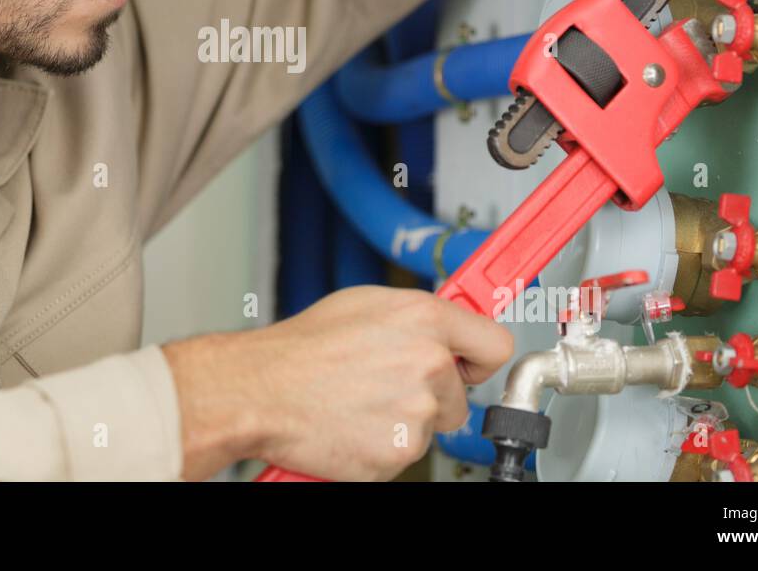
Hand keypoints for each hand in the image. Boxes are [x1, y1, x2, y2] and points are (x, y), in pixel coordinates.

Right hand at [162, 286, 512, 480]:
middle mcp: (429, 363)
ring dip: (403, 418)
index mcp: (424, 319)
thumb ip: (416, 316)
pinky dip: (382, 442)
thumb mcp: (363, 305)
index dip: (481, 357)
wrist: (261, 391)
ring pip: (431, 424)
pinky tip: (352, 421)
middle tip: (386, 382)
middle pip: (462, 394)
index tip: (474, 363)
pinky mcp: (399, 452)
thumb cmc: (302, 348)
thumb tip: (443, 324)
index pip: (496, 344)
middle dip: (433, 393)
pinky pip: (404, 450)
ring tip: (359, 398)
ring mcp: (417, 412)